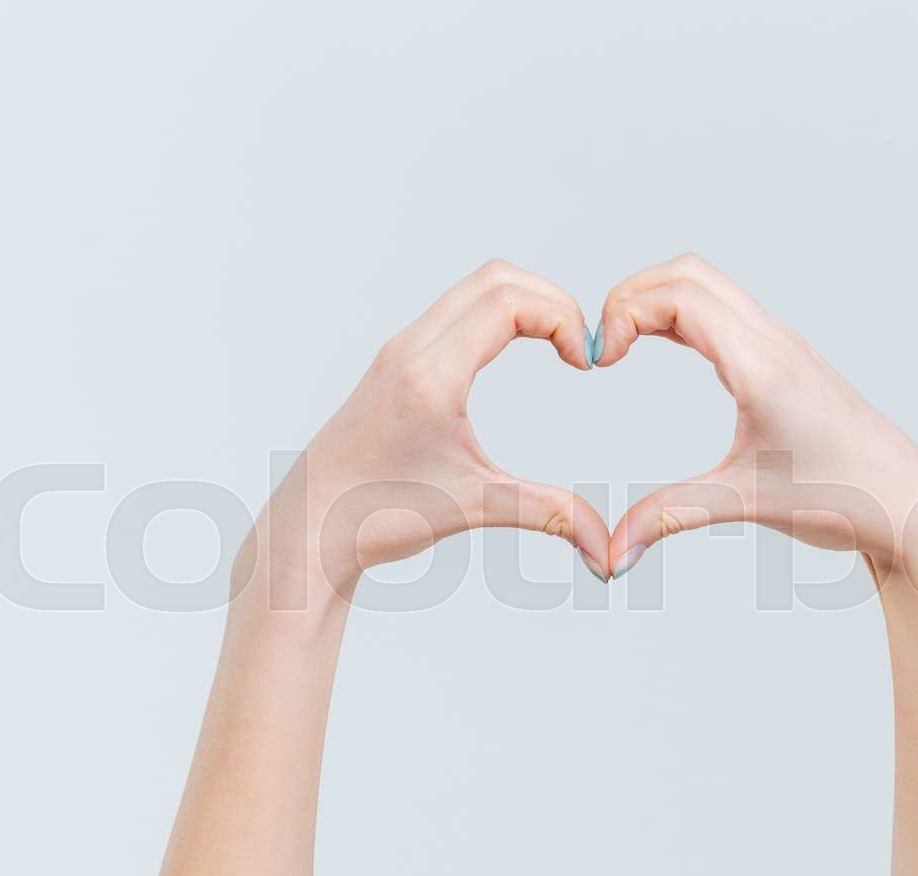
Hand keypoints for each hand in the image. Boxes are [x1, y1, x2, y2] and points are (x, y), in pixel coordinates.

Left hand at [240, 261, 611, 608]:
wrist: (309, 525)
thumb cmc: (377, 518)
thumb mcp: (475, 507)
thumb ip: (549, 515)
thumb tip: (607, 554)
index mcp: (431, 375)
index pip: (509, 302)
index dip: (563, 319)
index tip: (584, 365)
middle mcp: (412, 349)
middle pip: (497, 279)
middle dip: (553, 302)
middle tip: (580, 349)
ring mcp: (401, 350)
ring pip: (475, 288)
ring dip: (525, 304)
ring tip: (559, 349)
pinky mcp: (397, 361)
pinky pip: (457, 310)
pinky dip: (499, 314)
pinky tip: (517, 353)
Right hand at [597, 254, 917, 592]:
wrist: (909, 505)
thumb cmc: (843, 499)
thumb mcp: (745, 502)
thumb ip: (670, 518)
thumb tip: (610, 557)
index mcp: (762, 365)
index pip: (679, 296)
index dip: (623, 314)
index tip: (598, 364)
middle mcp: (774, 342)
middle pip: (687, 273)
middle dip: (629, 296)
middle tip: (599, 348)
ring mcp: (783, 346)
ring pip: (707, 285)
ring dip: (654, 300)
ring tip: (619, 348)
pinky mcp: (786, 360)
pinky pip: (724, 311)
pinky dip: (679, 314)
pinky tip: (658, 348)